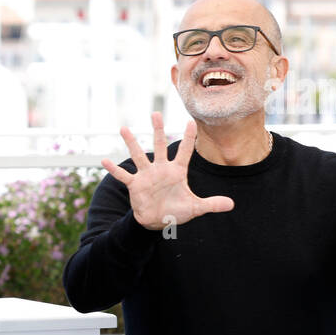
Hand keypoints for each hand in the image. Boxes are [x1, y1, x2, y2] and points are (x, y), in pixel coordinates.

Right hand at [102, 113, 232, 229]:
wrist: (157, 221)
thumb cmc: (176, 211)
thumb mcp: (195, 208)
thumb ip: (212, 204)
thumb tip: (232, 204)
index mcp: (177, 172)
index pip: (185, 151)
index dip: (188, 138)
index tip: (191, 122)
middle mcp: (161, 169)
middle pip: (160, 145)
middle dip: (158, 130)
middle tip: (156, 113)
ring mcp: (146, 176)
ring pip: (139, 155)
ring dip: (131, 143)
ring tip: (124, 129)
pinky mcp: (135, 185)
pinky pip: (123, 176)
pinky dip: (113, 170)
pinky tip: (103, 161)